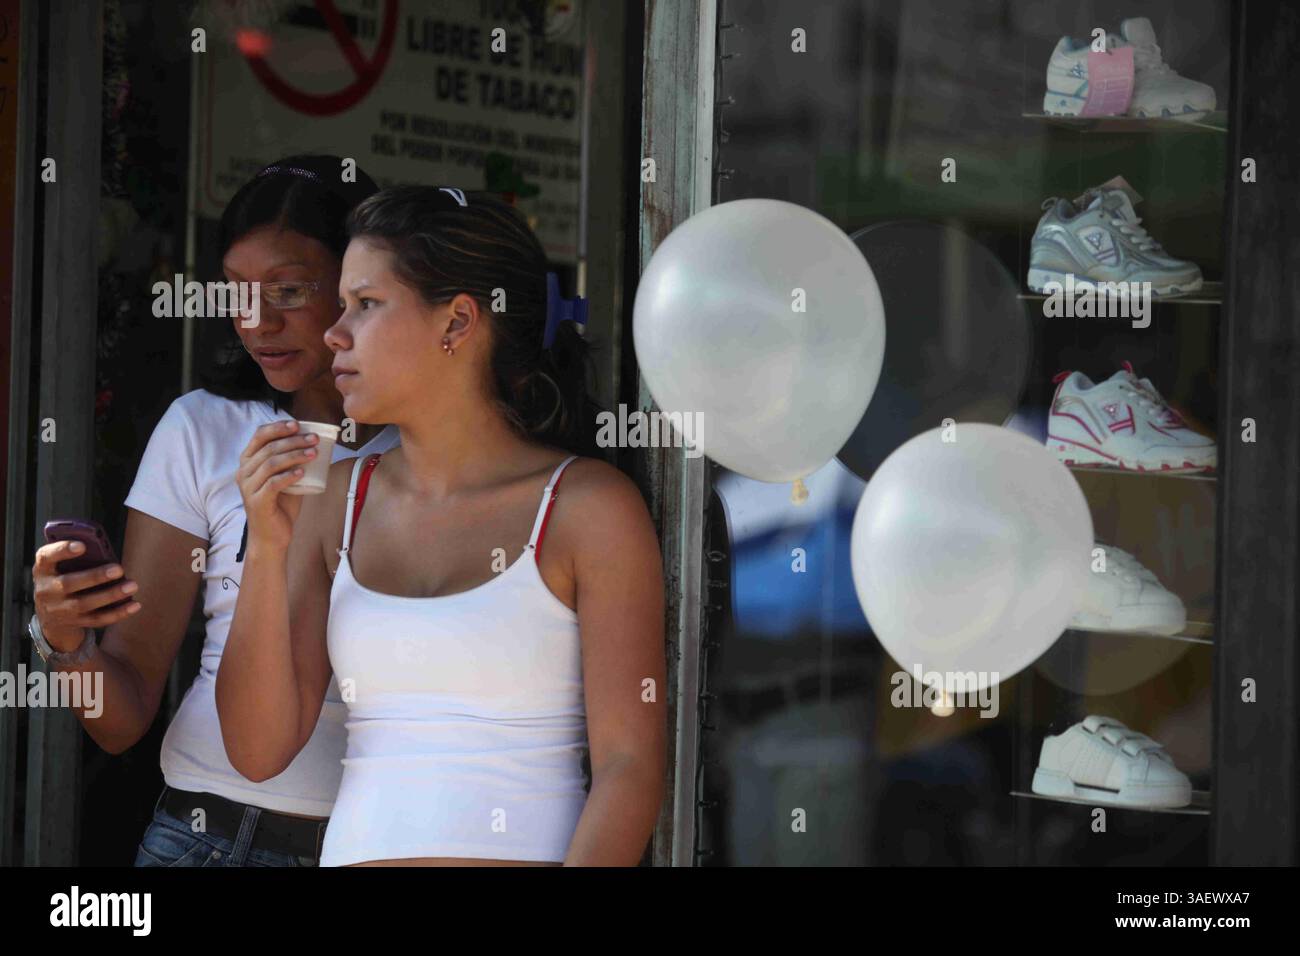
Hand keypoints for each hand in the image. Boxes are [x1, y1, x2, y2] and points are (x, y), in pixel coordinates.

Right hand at [32, 541, 140, 649]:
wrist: (48, 613)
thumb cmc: (61, 578)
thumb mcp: (58, 566)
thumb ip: (74, 557)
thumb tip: (103, 550)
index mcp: (43, 570)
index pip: (46, 557)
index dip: (62, 550)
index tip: (82, 545)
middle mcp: (46, 590)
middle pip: (69, 584)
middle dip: (95, 576)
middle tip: (119, 569)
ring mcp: (59, 610)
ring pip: (85, 604)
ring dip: (111, 595)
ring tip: (132, 586)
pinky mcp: (74, 622)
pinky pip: (97, 619)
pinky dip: (118, 613)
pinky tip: (134, 605)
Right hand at [237, 420, 319, 553]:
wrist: (271, 537)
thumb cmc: (280, 505)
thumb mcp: (286, 478)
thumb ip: (292, 462)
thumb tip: (315, 443)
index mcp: (248, 462)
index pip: (258, 436)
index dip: (277, 427)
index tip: (297, 424)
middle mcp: (244, 473)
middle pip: (268, 448)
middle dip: (293, 440)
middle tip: (314, 439)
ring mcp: (248, 488)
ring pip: (271, 464)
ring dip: (294, 455)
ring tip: (313, 453)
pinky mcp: (257, 502)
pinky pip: (273, 484)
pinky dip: (289, 476)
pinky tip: (302, 472)